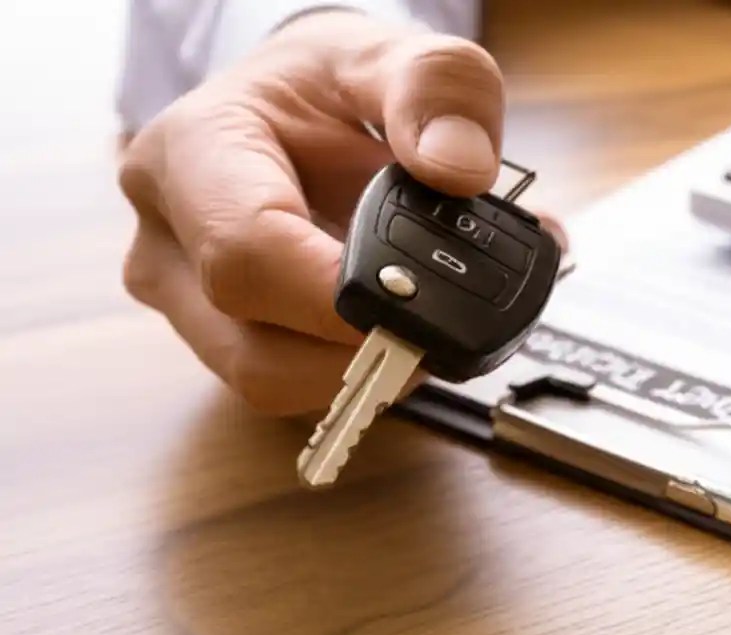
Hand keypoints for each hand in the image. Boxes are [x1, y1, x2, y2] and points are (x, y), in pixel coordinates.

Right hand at [118, 11, 565, 415]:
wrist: (295, 109)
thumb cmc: (327, 84)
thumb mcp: (390, 53)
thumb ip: (435, 91)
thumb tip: (460, 169)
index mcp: (189, 157)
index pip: (246, 257)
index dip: (339, 304)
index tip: (421, 310)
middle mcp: (167, 242)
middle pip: (257, 352)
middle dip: (366, 354)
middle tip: (450, 329)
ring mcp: (187, 303)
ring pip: (275, 383)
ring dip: (368, 368)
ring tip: (433, 319)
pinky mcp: (223, 342)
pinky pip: (293, 383)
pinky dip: (360, 368)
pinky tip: (402, 327)